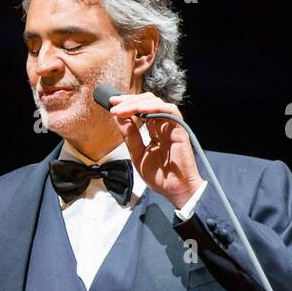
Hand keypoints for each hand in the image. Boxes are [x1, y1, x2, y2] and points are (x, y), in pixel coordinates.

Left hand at [106, 91, 202, 209]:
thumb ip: (129, 135)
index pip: (141, 109)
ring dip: (137, 103)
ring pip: (156, 103)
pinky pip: (169, 110)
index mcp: (154, 130)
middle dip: (129, 101)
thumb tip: (119, 117)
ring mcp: (172, 126)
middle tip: (114, 104)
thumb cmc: (159, 176)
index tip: (112, 103)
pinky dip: (154, 107)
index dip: (127, 104)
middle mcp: (163, 125)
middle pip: (147, 102)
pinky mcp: (180, 129)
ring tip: (122, 109)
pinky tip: (140, 110)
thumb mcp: (137, 153)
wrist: (174, 190)